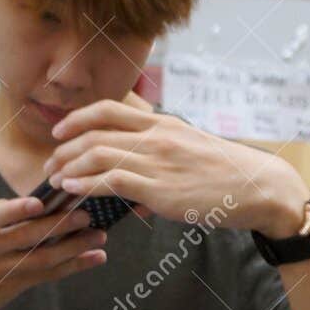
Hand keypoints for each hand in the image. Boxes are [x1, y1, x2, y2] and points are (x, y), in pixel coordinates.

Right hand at [0, 196, 105, 309]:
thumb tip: (40, 202)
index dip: (16, 210)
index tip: (37, 204)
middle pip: (27, 235)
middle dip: (59, 225)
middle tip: (86, 216)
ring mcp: (2, 268)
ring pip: (43, 257)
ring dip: (75, 247)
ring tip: (100, 236)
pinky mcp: (16, 284)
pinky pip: (50, 274)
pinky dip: (74, 265)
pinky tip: (95, 258)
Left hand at [41, 96, 309, 237]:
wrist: (257, 187)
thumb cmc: (228, 176)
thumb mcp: (191, 157)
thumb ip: (162, 167)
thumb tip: (139, 200)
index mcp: (163, 124)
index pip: (110, 110)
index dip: (77, 118)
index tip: (59, 131)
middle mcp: (157, 137)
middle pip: (95, 132)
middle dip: (65, 149)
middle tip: (51, 164)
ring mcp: (158, 161)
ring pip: (98, 154)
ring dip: (69, 167)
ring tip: (55, 180)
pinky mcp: (160, 188)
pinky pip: (112, 181)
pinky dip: (85, 184)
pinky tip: (72, 190)